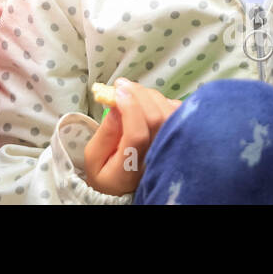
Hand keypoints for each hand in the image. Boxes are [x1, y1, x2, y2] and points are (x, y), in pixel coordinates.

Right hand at [83, 79, 182, 195]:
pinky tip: (150, 101)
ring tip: (133, 91)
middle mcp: (154, 159)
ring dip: (150, 95)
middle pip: (156, 119)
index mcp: (129, 167)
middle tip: (122, 84)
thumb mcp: (94, 159)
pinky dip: (166, 102)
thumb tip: (115, 107)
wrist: (126, 188)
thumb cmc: (107, 173)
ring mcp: (170, 150)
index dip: (130, 109)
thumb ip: (104, 134)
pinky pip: (178, 115)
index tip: (117, 91)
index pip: (138, 135)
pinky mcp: (178, 142)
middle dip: (138, 95)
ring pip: (169, 114)